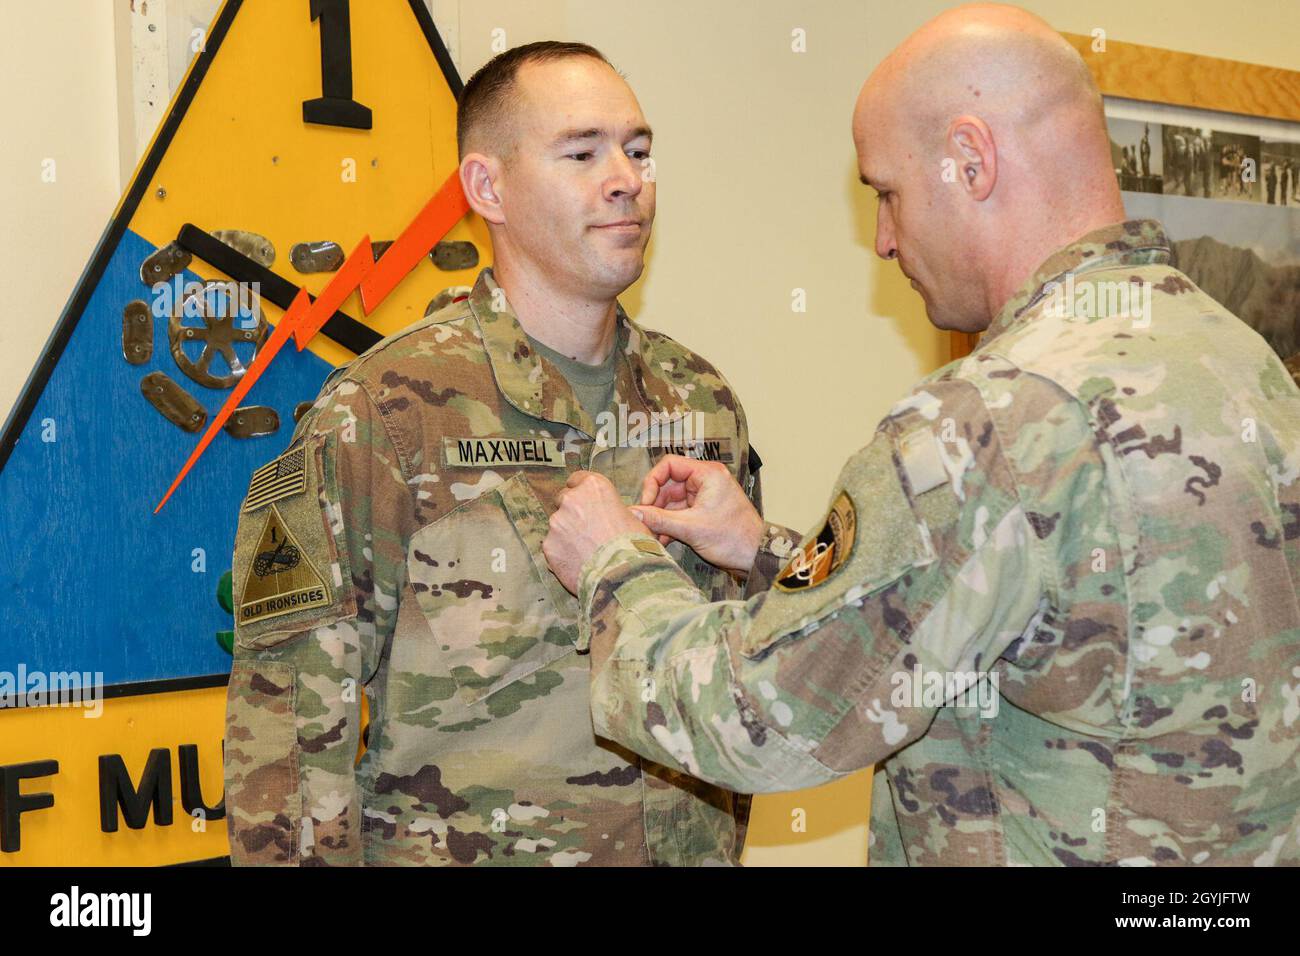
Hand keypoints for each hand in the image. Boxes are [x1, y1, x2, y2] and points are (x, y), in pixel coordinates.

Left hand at [543, 471, 651, 593]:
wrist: (622, 575)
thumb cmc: (634, 547)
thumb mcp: (635, 519)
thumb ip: (619, 511)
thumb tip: (621, 514)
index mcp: (595, 487)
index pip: (577, 479)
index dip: (580, 490)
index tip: (584, 501)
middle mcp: (572, 500)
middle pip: (564, 499)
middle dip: (572, 512)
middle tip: (587, 529)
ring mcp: (557, 523)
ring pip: (558, 524)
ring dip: (567, 533)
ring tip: (585, 551)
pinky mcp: (549, 545)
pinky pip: (553, 546)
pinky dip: (562, 553)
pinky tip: (578, 562)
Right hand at [633, 455, 763, 573]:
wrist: (755, 558)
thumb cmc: (733, 539)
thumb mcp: (691, 529)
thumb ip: (659, 520)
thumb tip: (634, 513)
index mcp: (708, 474)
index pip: (669, 464)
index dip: (653, 482)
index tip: (646, 503)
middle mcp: (706, 481)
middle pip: (669, 484)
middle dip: (655, 505)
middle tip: (644, 523)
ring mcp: (705, 496)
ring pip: (672, 501)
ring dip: (661, 518)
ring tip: (651, 535)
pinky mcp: (704, 512)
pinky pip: (680, 512)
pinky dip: (670, 524)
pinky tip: (662, 540)